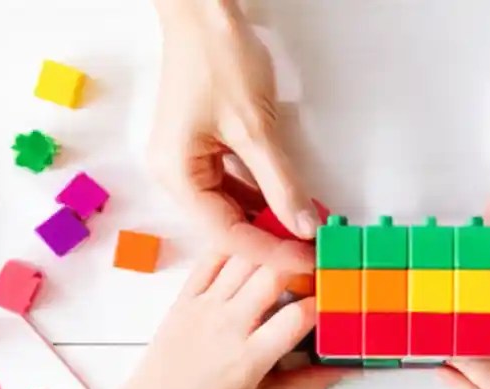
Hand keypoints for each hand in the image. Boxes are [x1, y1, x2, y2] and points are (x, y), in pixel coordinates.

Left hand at [108, 252, 345, 388]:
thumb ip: (306, 384)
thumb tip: (343, 371)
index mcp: (248, 359)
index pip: (298, 316)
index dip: (323, 303)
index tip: (332, 302)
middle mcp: (226, 327)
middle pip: (273, 273)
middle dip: (302, 264)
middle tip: (318, 267)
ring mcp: (202, 309)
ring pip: (244, 258)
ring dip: (272, 250)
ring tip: (289, 253)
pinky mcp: (184, 299)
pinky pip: (212, 259)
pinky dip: (236, 246)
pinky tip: (253, 247)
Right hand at [148, 0, 318, 273]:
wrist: (203, 10)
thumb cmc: (216, 57)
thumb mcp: (255, 129)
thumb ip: (282, 184)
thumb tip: (304, 227)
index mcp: (177, 176)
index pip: (227, 234)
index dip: (270, 252)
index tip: (306, 262)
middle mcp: (177, 174)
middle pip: (228, 224)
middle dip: (271, 238)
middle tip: (312, 252)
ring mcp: (190, 160)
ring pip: (234, 205)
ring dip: (270, 217)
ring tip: (308, 231)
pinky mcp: (205, 147)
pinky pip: (236, 182)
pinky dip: (264, 193)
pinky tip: (293, 202)